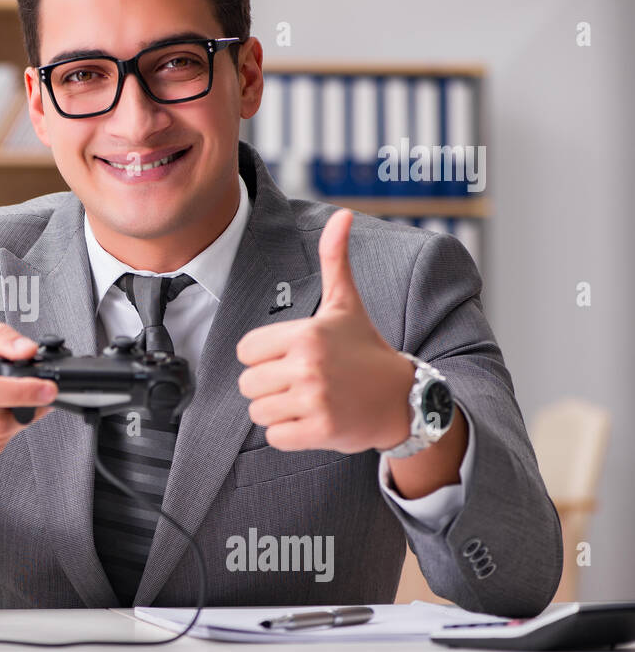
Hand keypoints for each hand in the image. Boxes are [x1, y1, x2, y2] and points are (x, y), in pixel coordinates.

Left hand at [235, 209, 413, 453]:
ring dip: (276, 412)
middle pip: (247, 383)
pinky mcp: (320, 430)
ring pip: (258, 412)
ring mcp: (315, 400)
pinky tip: (312, 420)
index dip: (263, 355)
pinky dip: (288, 434)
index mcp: (306, 334)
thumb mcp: (346, 304)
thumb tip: (343, 214)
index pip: (246, 350)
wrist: (404, 398)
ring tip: (307, 401)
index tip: (290, 356)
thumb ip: (335, 259)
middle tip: (300, 382)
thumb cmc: (366, 349)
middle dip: (268, 386)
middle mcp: (308, 366)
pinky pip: (275, 437)